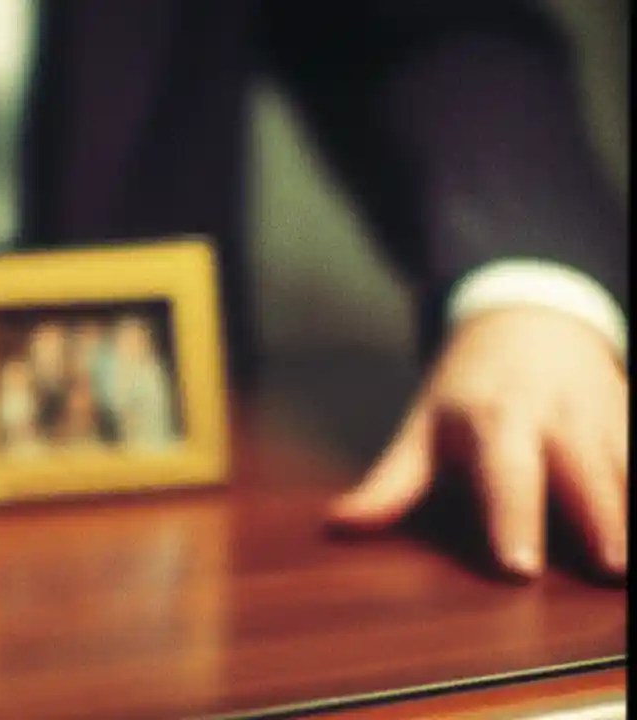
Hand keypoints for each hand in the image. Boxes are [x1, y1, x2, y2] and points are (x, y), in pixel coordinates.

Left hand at [328, 307, 627, 579]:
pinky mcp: (634, 415)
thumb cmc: (468, 391)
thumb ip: (390, 486)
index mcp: (495, 420)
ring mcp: (603, 414)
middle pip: (583, 469)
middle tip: (610, 569)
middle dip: (600, 518)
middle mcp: (555, 416)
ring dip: (636, 507)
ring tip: (634, 565)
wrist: (526, 320)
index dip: (511, 518)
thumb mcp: (422, 431)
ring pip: (629, 462)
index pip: (504, 472)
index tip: (518, 567)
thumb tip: (338, 525)